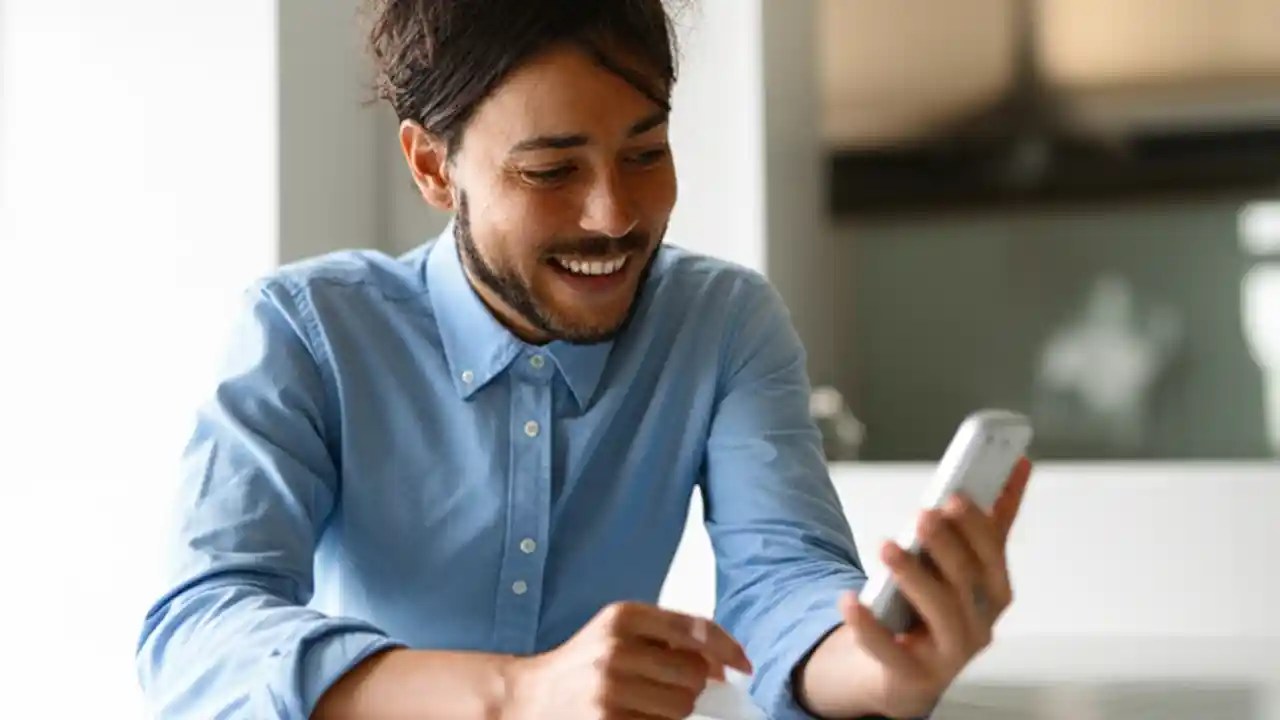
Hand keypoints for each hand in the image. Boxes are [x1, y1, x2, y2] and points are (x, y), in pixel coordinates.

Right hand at [501, 601, 752, 719]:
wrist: (527, 700)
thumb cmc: (579, 667)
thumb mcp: (618, 635)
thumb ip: (667, 639)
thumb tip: (723, 665)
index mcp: (622, 616)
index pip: (695, 628)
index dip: (727, 648)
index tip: (743, 666)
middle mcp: (616, 648)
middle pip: (693, 673)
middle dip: (691, 686)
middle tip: (665, 689)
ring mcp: (610, 689)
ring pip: (681, 706)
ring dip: (675, 711)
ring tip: (646, 706)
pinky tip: (637, 716)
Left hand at [797, 456, 1033, 718]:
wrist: (905, 673)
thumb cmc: (935, 609)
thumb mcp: (963, 565)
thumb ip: (989, 522)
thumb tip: (1017, 467)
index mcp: (993, 593)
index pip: (992, 556)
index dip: (976, 526)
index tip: (955, 496)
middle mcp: (978, 625)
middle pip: (965, 581)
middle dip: (945, 545)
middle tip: (922, 514)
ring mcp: (948, 656)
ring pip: (937, 613)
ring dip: (913, 577)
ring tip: (886, 546)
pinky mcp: (913, 676)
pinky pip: (889, 651)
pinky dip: (868, 627)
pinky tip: (849, 600)